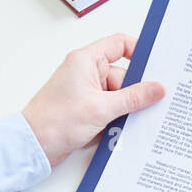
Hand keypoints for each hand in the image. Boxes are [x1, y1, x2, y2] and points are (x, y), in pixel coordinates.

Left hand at [21, 33, 164, 165]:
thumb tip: (157, 88)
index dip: (140, 52)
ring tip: (127, 121)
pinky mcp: (86, 109)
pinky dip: (116, 119)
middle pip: (123, 76)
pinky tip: (118, 129)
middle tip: (150, 104)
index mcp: (87, 61)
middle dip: (135, 92)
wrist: (33, 146)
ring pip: (119, 95)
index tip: (157, 67)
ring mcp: (87, 92)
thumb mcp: (102, 109)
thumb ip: (133, 97)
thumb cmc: (55, 121)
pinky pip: (110, 109)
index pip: (120, 45)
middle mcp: (86, 73)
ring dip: (125, 109)